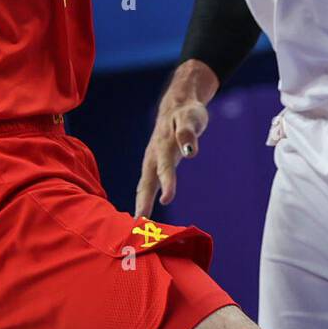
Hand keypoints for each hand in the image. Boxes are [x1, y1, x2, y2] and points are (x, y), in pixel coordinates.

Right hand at [136, 79, 210, 217]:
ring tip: (137, 225)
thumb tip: (190, 152)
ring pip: (145, 184)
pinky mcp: (155, 163)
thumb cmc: (187, 112)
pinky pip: (148, 183)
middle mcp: (154, 155)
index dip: (167, 184)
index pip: (165, 168)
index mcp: (163, 145)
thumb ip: (188, 133)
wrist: (177, 103)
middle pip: (147, 182)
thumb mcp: (191, 117)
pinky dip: (143, 198)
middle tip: (138, 224)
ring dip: (141, 203)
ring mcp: (153, 159)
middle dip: (143, 202)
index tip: (166, 201)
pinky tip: (142, 213)